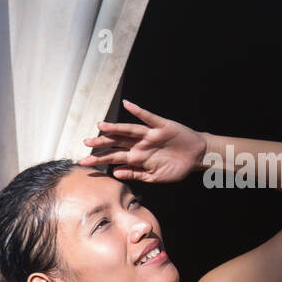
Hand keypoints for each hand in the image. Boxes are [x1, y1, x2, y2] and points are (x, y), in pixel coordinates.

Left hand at [77, 99, 207, 182]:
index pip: (114, 157)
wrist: (197, 158)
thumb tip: (116, 173)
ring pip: (129, 130)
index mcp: (137, 157)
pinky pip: (148, 118)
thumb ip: (136, 174)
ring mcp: (150, 135)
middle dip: (102, 143)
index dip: (100, 159)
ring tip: (100, 126)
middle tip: (85, 144)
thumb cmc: (176, 168)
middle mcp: (140, 144)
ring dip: (115, 128)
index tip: (84, 162)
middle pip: (117, 142)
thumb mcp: (154, 177)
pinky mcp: (162, 126)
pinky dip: (138, 111)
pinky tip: (128, 104)